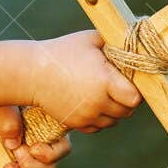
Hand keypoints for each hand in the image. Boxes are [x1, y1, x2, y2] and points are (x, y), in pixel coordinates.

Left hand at [0, 106, 71, 167]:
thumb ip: (10, 119)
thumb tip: (14, 144)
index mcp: (42, 124)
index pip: (62, 144)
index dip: (53, 153)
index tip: (34, 149)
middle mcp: (37, 142)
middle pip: (51, 165)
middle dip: (35, 166)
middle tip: (17, 155)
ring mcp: (25, 157)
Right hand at [26, 29, 141, 134]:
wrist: (32, 73)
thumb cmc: (62, 52)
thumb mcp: (89, 40)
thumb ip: (114, 42)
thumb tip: (134, 45)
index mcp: (104, 80)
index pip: (135, 98)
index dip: (135, 90)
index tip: (128, 81)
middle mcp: (97, 101)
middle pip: (127, 111)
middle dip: (125, 100)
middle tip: (116, 86)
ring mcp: (86, 115)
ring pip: (113, 121)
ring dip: (112, 110)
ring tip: (102, 93)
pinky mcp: (76, 124)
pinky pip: (98, 127)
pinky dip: (99, 118)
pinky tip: (91, 103)